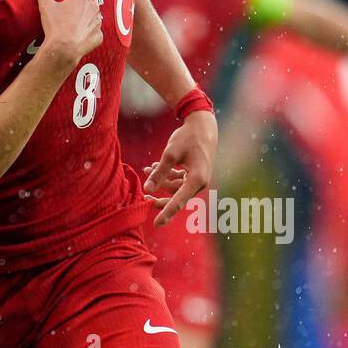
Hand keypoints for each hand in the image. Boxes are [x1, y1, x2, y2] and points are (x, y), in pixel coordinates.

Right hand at [27, 0, 102, 66]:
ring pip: (93, 13)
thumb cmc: (56, 27)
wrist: (64, 50)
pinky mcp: (98, 36)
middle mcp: (93, 7)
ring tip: (71, 21)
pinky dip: (88, 30)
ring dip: (85, 14)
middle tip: (67, 4)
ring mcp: (97, 22)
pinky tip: (77, 34)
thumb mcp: (46, 6)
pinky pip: (95, 29)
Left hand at [143, 110, 216, 227]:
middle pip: (176, 197)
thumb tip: (147, 189)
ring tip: (146, 169)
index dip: (166, 213)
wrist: (202, 124)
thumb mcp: (170, 154)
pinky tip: (154, 166)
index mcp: (197, 180)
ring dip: (161, 181)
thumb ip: (159, 173)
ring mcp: (198, 179)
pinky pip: (179, 180)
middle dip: (160, 196)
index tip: (156, 224)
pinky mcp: (195, 174)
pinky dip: (168, 176)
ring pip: (176, 187)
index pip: (178, 201)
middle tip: (144, 197)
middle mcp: (200, 183)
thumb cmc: (187, 138)